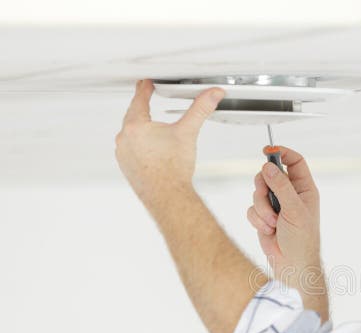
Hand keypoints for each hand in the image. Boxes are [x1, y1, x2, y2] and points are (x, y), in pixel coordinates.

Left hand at [115, 79, 224, 206]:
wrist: (168, 196)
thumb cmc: (173, 169)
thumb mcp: (188, 133)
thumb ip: (200, 110)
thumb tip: (212, 95)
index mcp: (136, 126)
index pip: (139, 100)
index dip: (144, 90)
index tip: (145, 84)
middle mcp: (125, 138)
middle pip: (132, 116)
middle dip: (141, 108)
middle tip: (146, 101)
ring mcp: (123, 154)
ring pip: (130, 134)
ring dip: (139, 129)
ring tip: (152, 129)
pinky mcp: (125, 167)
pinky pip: (129, 150)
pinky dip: (138, 146)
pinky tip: (151, 152)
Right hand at [247, 146, 321, 287]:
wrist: (292, 266)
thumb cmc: (301, 240)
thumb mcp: (294, 210)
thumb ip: (281, 187)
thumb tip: (268, 166)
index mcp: (304, 189)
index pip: (295, 162)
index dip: (282, 153)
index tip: (267, 151)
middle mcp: (290, 195)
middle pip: (269, 174)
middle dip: (264, 187)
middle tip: (267, 197)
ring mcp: (276, 205)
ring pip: (257, 192)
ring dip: (262, 209)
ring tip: (273, 224)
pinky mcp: (263, 217)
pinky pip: (251, 208)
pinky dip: (257, 220)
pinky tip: (268, 231)